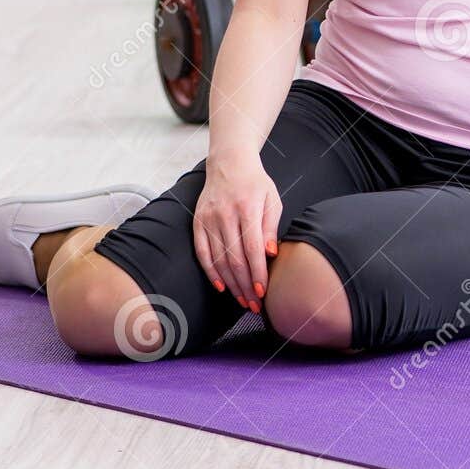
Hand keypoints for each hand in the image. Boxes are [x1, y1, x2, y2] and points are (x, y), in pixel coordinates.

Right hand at [194, 150, 281, 313]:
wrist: (229, 164)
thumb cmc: (256, 184)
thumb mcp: (272, 199)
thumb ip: (271, 226)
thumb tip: (270, 254)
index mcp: (247, 207)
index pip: (252, 248)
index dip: (257, 272)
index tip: (263, 291)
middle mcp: (225, 214)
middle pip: (234, 258)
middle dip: (245, 285)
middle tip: (254, 304)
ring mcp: (209, 218)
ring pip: (218, 259)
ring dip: (231, 284)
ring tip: (242, 300)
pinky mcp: (197, 222)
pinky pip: (202, 252)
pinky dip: (210, 272)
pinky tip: (220, 286)